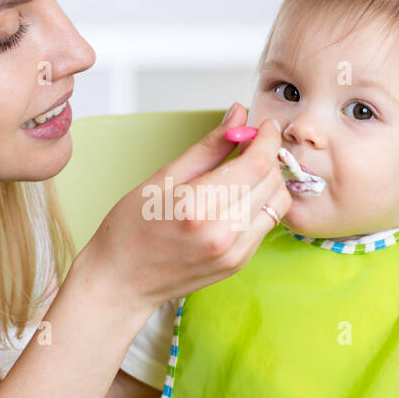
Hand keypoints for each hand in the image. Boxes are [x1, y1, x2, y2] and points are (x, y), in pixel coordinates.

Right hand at [76, 103, 291, 313]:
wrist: (121, 281)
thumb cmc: (130, 230)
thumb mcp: (163, 177)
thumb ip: (209, 146)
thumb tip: (238, 116)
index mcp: (198, 206)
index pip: (257, 164)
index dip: (267, 138)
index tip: (263, 126)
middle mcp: (222, 233)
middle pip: (272, 182)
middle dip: (268, 156)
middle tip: (249, 144)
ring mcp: (234, 253)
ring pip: (277, 204)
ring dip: (268, 181)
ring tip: (244, 171)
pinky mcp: (238, 263)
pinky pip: (266, 224)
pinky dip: (260, 204)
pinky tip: (237, 198)